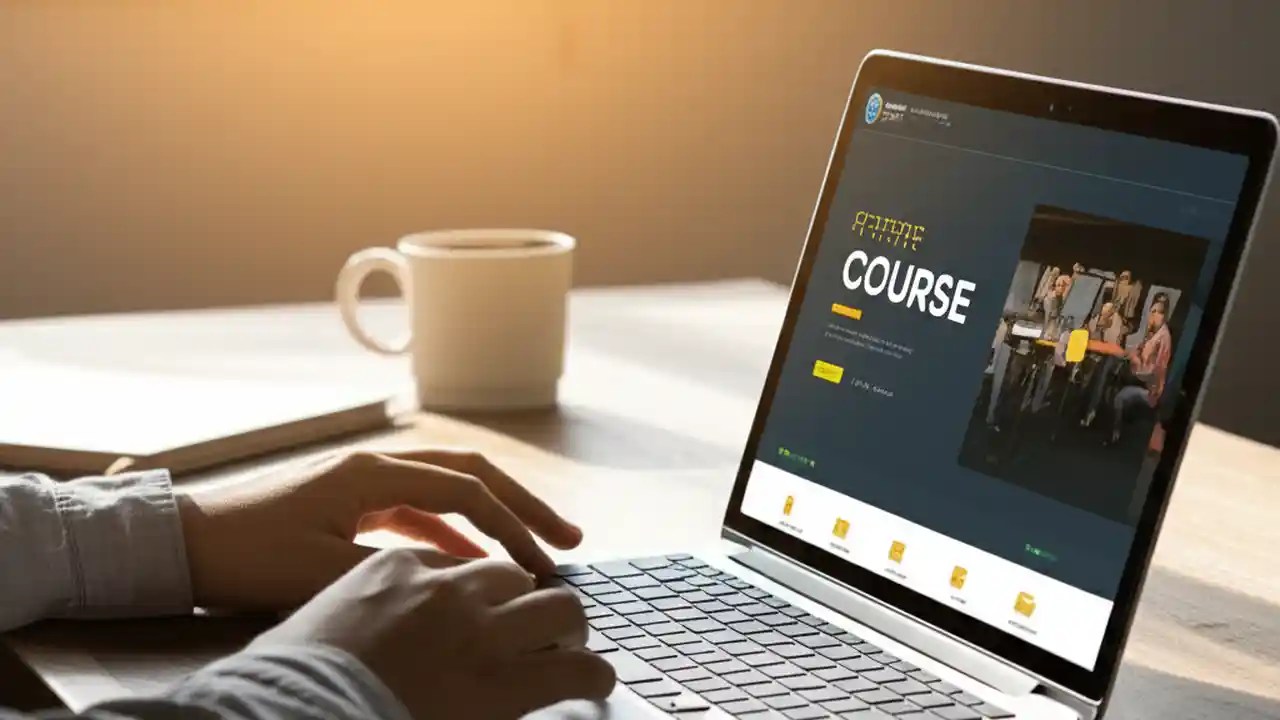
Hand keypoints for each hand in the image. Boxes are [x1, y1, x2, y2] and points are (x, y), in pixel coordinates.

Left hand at [177, 448, 581, 609]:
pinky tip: (471, 561)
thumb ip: (393, 574)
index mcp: (374, 474)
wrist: (184, 542)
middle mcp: (376, 466)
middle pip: (471, 475)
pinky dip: (453, 534)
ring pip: (449, 492)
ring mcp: (365, 482)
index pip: (467, 493)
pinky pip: (419, 512)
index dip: (514, 527)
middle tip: (569, 537)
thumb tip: (457, 584)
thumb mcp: (320, 573)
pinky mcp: (352, 502)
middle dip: (524, 506)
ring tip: (532, 550)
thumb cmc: (245, 554)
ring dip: (492, 519)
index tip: (544, 563)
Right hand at [253, 550, 615, 718]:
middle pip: (512, 576)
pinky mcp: (503, 683)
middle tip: (540, 621)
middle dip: (530, 597)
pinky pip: (574, 667)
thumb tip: (381, 631)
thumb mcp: (317, 620)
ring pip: (556, 608)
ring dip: (567, 625)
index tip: (486, 604)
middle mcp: (445, 588)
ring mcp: (478, 631)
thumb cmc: (289, 681)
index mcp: (395, 567)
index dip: (478, 589)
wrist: (289, 714)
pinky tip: (596, 679)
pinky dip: (592, 672)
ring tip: (574, 644)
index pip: (456, 565)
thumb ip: (359, 610)